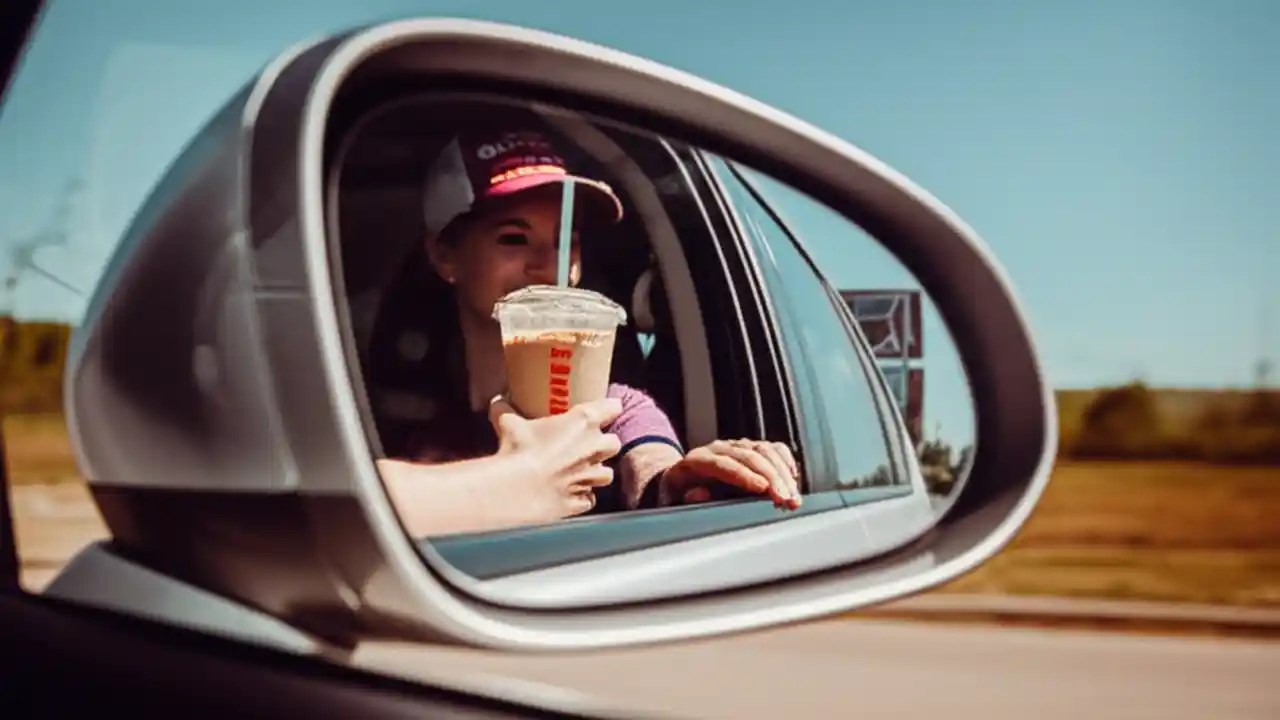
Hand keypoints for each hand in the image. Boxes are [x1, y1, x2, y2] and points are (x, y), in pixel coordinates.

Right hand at [488, 396, 623, 522]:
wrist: (517, 491)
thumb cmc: (519, 452)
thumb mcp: (509, 423)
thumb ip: (506, 410)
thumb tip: (498, 402)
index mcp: (583, 422)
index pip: (614, 407)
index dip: (610, 408)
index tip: (604, 410)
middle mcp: (594, 448)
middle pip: (614, 443)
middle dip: (604, 444)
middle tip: (587, 444)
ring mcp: (591, 477)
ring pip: (606, 474)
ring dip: (596, 472)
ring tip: (579, 471)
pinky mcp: (582, 501)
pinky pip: (589, 499)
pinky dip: (581, 496)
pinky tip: (568, 493)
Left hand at [660, 439, 801, 509]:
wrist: (683, 482)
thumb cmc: (679, 497)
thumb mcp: (674, 503)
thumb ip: (685, 500)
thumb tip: (700, 494)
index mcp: (696, 461)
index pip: (722, 463)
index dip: (743, 475)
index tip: (763, 489)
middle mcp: (718, 448)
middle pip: (749, 456)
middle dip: (771, 477)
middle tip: (786, 500)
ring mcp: (736, 446)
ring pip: (765, 450)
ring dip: (783, 473)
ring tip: (794, 498)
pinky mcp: (751, 448)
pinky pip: (773, 448)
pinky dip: (786, 462)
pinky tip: (793, 479)